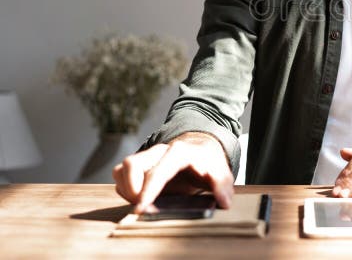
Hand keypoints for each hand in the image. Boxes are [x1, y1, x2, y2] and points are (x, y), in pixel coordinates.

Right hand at [112, 132, 233, 213]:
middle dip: (133, 190)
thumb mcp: (221, 173)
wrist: (201, 151)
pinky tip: (139, 198)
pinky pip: (119, 174)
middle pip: (132, 165)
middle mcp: (159, 151)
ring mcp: (147, 156)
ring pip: (122, 169)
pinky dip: (124, 188)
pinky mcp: (138, 164)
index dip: (149, 189)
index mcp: (179, 152)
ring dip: (127, 190)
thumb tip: (223, 201)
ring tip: (143, 203)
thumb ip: (222, 185)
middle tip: (144, 208)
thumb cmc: (209, 164)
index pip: (159, 169)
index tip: (142, 208)